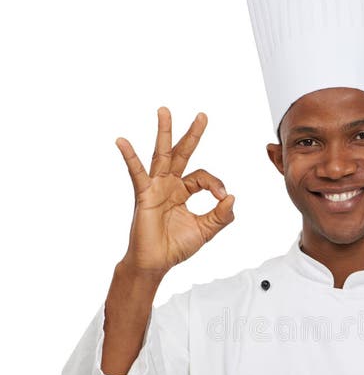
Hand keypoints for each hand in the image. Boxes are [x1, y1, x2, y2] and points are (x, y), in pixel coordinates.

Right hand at [115, 106, 234, 275]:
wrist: (156, 263)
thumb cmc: (175, 247)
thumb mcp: (205, 231)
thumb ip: (221, 216)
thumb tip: (232, 197)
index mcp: (183, 192)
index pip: (203, 177)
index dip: (216, 184)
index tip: (222, 197)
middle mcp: (169, 185)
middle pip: (182, 154)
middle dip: (192, 135)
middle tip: (203, 116)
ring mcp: (155, 188)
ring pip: (161, 155)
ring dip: (164, 132)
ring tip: (165, 111)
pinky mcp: (143, 195)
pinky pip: (136, 173)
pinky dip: (129, 157)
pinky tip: (122, 141)